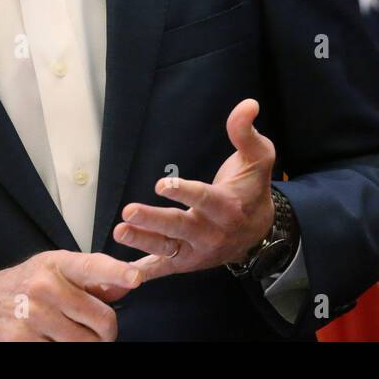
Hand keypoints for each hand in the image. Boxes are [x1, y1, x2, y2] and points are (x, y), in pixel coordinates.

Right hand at [0, 250, 143, 340]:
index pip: (93, 265)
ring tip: (71, 335)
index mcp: (56, 264)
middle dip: (106, 331)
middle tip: (97, 331)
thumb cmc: (19, 286)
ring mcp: (33, 316)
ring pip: (86, 344)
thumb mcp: (51, 270)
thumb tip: (125, 284)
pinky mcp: (23, 341)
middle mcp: (45, 287)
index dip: (117, 272)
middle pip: (102, 319)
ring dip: (86, 345)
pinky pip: (63, 354)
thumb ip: (90, 278)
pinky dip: (62, 351)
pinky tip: (50, 340)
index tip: (135, 277)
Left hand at [114, 97, 275, 279]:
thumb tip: (248, 104)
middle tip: (128, 211)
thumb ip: (246, 132)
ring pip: (168, 248)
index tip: (162, 184)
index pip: (204, 199)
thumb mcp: (257, 157)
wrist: (259, 229)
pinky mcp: (187, 261)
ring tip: (119, 231)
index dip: (184, 192)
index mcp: (228, 206)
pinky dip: (145, 272)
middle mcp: (213, 232)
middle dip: (154, 220)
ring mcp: (198, 250)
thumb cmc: (252, 187)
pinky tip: (122, 274)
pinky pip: (164, 268)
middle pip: (181, 227)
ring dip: (142, 242)